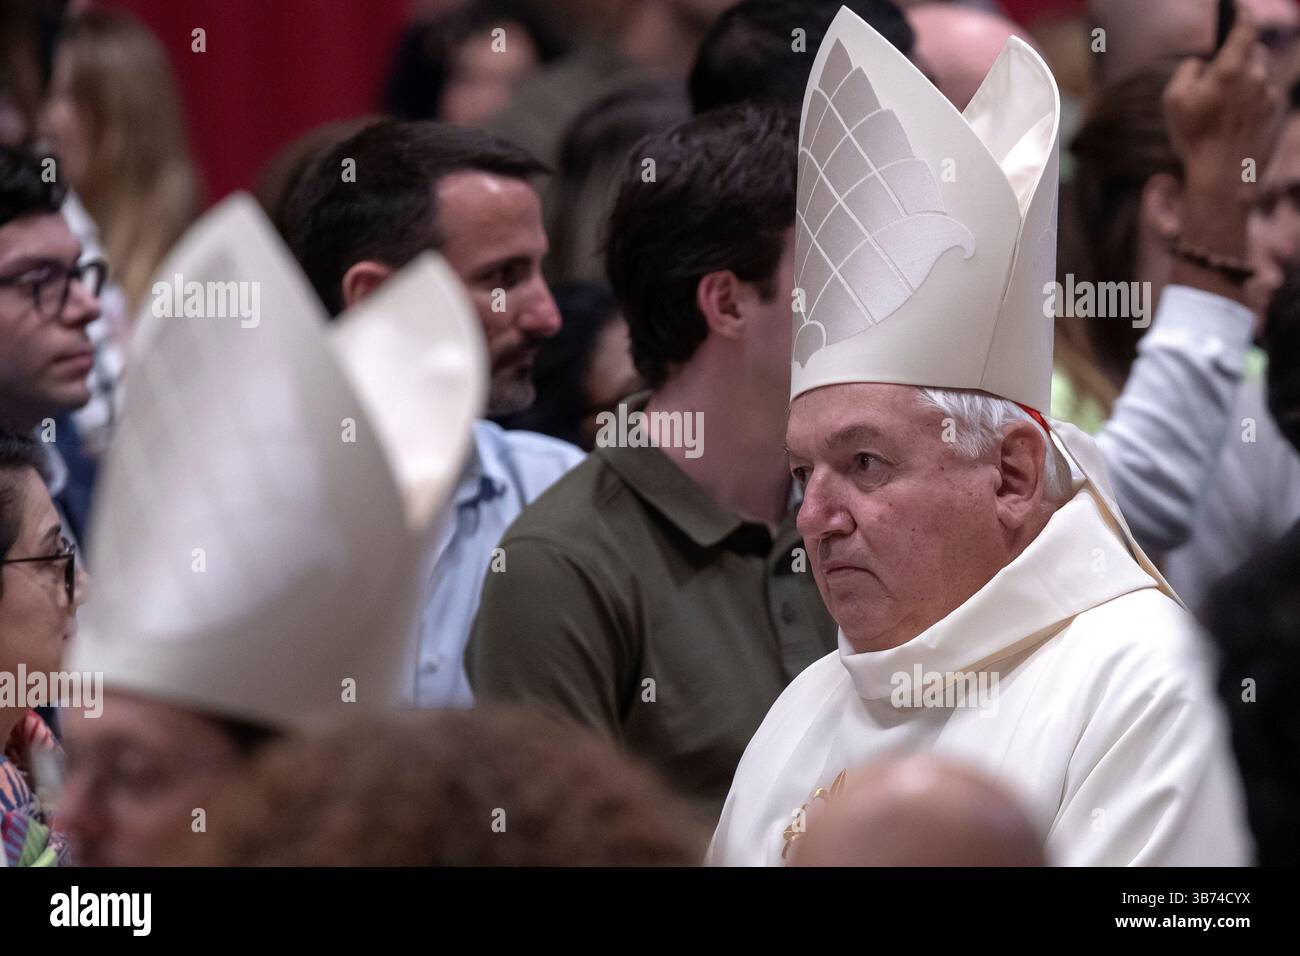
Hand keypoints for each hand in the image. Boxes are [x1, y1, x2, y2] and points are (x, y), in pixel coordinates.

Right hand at [1163, 9, 1282, 198]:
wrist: (1223, 174)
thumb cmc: (1194, 137)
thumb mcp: (1173, 101)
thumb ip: (1187, 71)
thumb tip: (1201, 63)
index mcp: (1231, 69)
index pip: (1245, 29)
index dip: (1243, 14)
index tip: (1240, 6)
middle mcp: (1255, 76)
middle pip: (1254, 50)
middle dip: (1241, 55)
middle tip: (1222, 74)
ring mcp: (1269, 94)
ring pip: (1260, 74)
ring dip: (1246, 80)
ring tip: (1226, 105)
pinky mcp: (1276, 111)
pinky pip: (1266, 94)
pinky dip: (1253, 99)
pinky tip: (1237, 119)